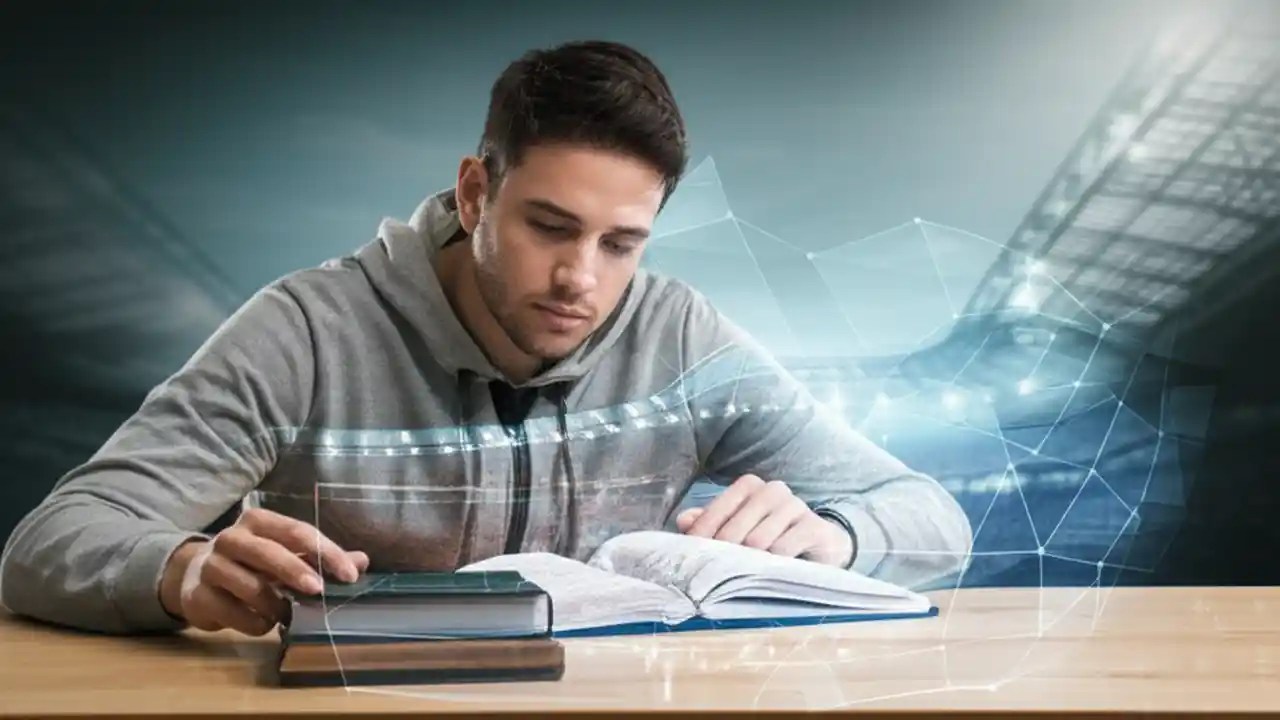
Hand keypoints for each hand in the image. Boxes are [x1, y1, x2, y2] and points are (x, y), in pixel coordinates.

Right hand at [159, 508, 368, 635]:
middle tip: (319, 591)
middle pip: (267, 552)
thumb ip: (321, 557)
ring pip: (249, 586)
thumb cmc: (252, 563)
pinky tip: (265, 624)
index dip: (326, 552)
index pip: (297, 531)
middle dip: (296, 571)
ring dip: (276, 604)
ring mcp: (210, 566)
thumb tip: (362, 561)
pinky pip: (232, 613)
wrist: (195, 577)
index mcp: (258, 521)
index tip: (350, 574)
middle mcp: (231, 538)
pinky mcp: (197, 596)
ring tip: (289, 614)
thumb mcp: (286, 553)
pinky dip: (255, 623)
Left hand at [675, 474, 853, 567]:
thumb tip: (683, 522)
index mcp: (749, 486)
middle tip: (716, 573)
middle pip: (735, 528)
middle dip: (724, 553)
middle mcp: (772, 490)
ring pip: (758, 540)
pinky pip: (784, 548)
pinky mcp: (814, 526)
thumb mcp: (739, 527)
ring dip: (749, 561)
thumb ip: (710, 522)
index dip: (703, 534)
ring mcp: (795, 506)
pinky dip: (774, 563)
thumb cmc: (770, 534)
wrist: (819, 543)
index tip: (692, 555)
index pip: (718, 509)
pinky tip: (771, 570)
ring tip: (745, 574)